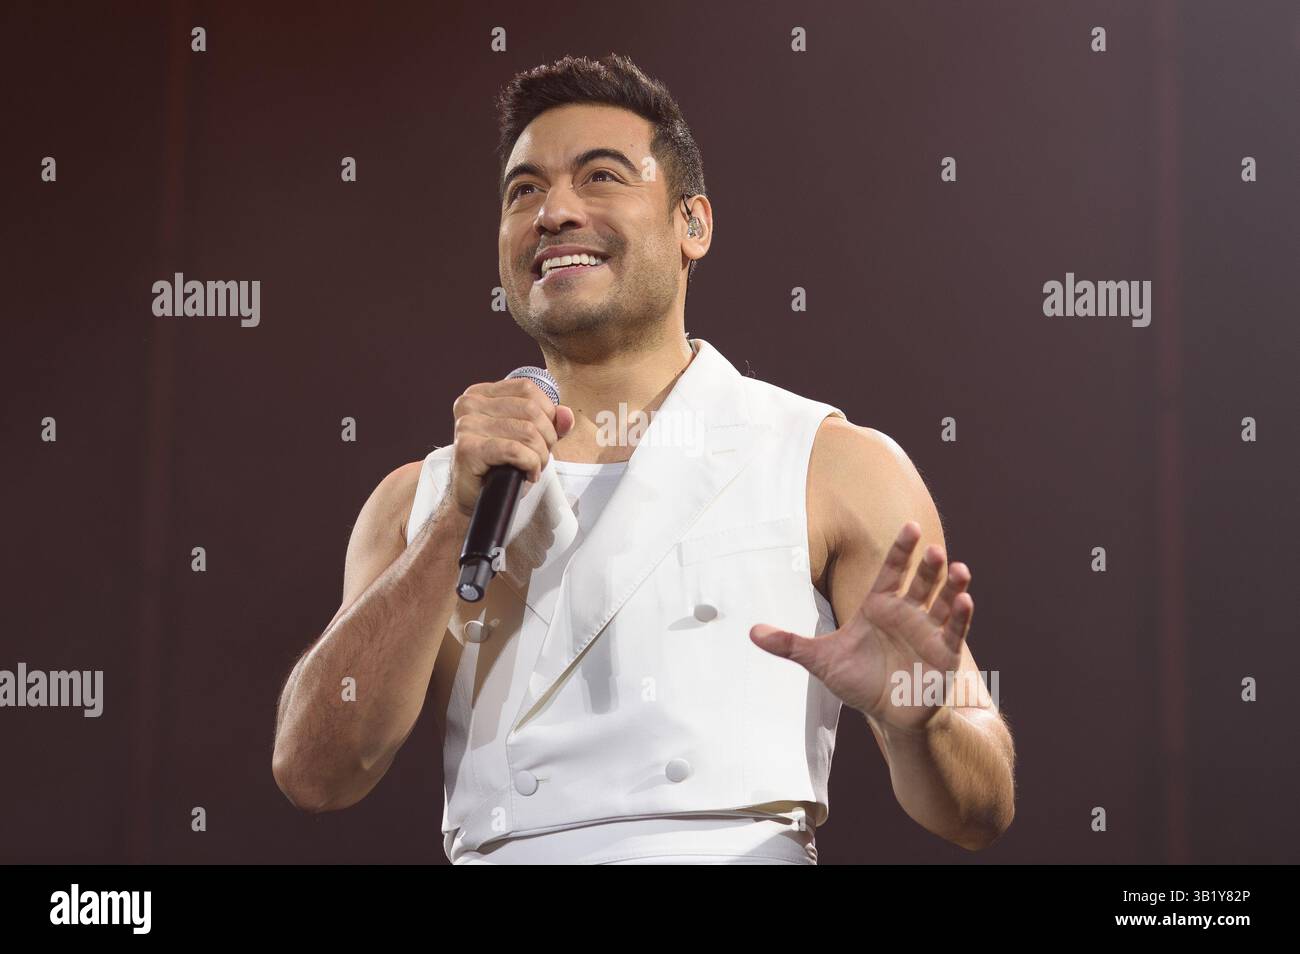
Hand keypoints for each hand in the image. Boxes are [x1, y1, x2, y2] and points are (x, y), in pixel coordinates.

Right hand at [448, 378, 575, 517]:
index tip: (545, 435)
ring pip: (527, 431)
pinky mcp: (468, 449)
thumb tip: (567, 414)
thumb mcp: (528, 438)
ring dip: (540, 455)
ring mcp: (467, 425)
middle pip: (530, 409)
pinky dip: (531, 464)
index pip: (527, 388)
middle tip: (541, 456)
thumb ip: (550, 422)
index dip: (547, 412)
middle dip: (547, 437)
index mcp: (481, 393)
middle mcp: (469, 404)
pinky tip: (529, 474)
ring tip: (534, 467)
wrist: (475, 498)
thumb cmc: (501, 465)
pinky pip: (515, 450)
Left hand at [749, 520, 973, 732]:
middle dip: (928, 566)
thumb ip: (789, 645)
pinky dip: (960, 617)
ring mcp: (928, 633)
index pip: (892, 571)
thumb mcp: (820, 661)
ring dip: (952, 586)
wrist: (889, 715)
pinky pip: (954, 632)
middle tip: (934, 549)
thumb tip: (750, 632)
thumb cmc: (859, 681)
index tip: (910, 526)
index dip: (902, 550)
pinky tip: (965, 602)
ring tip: (960, 569)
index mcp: (880, 606)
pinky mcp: (944, 655)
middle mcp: (907, 614)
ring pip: (943, 602)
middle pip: (920, 582)